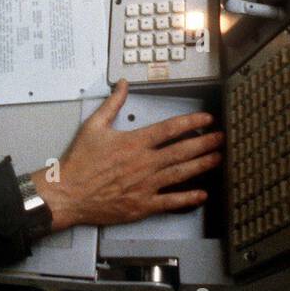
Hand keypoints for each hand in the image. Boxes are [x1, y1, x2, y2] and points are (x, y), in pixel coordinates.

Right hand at [32, 81, 224, 229]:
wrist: (69, 193)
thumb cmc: (80, 162)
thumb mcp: (94, 125)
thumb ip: (113, 104)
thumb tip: (122, 85)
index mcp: (134, 142)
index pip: (170, 129)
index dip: (191, 123)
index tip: (206, 119)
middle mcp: (144, 163)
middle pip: (181, 151)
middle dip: (204, 143)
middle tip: (221, 138)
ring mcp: (145, 185)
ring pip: (180, 173)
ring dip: (202, 165)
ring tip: (217, 158)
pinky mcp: (142, 205)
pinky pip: (170, 201)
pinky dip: (187, 198)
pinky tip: (201, 193)